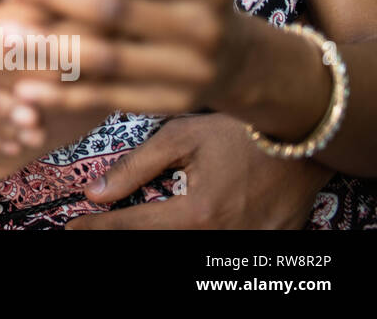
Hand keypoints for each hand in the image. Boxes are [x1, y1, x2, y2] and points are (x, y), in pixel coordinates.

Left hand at [8, 0, 247, 116]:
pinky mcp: (165, 104)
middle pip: (116, 13)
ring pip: (106, 61)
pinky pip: (106, 99)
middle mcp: (199, 29)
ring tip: (2, 38)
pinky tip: (24, 88)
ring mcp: (184, 72)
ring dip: (50, 50)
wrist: (237, 60)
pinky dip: (63, 96)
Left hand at [65, 113, 332, 227]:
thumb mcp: (181, 136)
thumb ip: (135, 167)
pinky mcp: (268, 245)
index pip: (134, 226)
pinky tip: (178, 222)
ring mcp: (249, 246)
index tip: (71, 227)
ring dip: (159, 235)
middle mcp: (224, 236)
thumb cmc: (240, 129)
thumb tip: (95, 193)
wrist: (305, 136)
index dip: (98, 228)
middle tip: (94, 229)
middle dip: (124, 235)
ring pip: (188, 246)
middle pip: (160, 243)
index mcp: (200, 212)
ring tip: (128, 224)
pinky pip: (224, 245)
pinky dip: (195, 234)